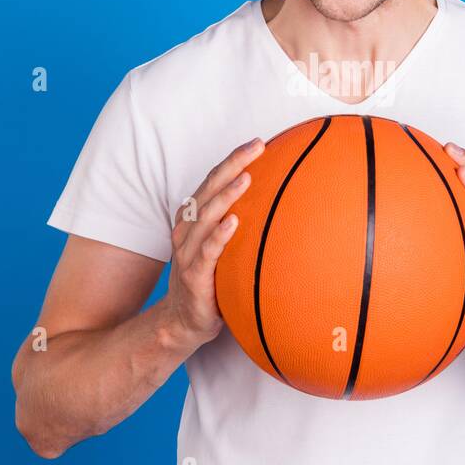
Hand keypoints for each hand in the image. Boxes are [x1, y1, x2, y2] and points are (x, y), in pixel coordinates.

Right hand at [165, 137, 263, 345]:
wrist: (182, 322)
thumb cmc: (209, 280)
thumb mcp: (222, 249)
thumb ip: (240, 227)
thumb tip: (281, 207)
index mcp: (193, 220)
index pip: (212, 181)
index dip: (232, 160)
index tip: (258, 142)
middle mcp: (187, 231)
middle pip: (208, 189)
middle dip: (232, 165)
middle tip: (257, 146)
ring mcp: (188, 253)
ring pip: (205, 216)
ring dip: (225, 196)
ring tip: (245, 178)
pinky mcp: (194, 276)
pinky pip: (207, 252)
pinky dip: (219, 236)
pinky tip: (234, 222)